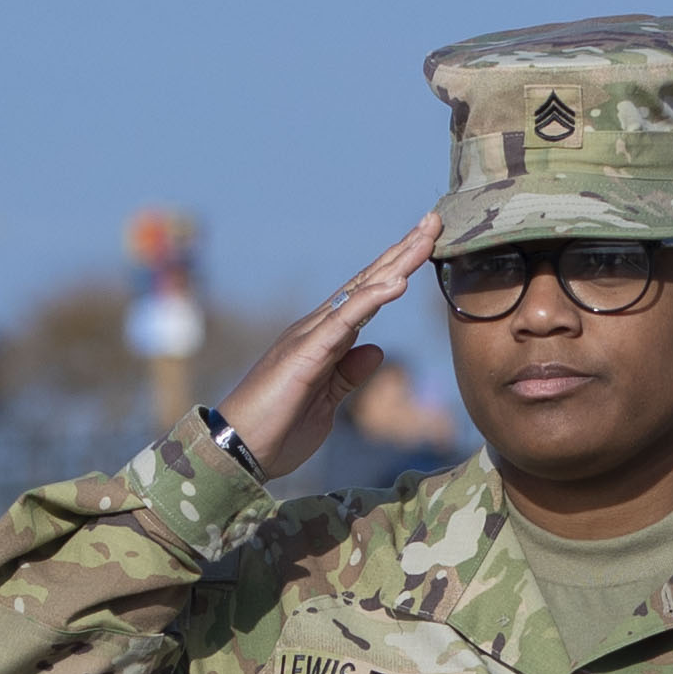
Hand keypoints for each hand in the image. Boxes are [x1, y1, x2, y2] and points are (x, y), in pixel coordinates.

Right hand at [213, 214, 440, 477]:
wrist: (237, 452)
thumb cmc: (277, 431)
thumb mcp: (327, 403)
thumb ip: (349, 374)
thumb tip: (376, 350)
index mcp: (323, 341)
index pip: (366, 297)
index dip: (396, 270)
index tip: (427, 246)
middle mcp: (316, 329)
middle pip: (367, 282)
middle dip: (402, 252)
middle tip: (434, 221)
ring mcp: (309, 337)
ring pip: (359, 292)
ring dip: (394, 264)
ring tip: (425, 238)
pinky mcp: (304, 353)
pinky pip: (344, 321)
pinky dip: (372, 299)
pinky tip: (397, 282)